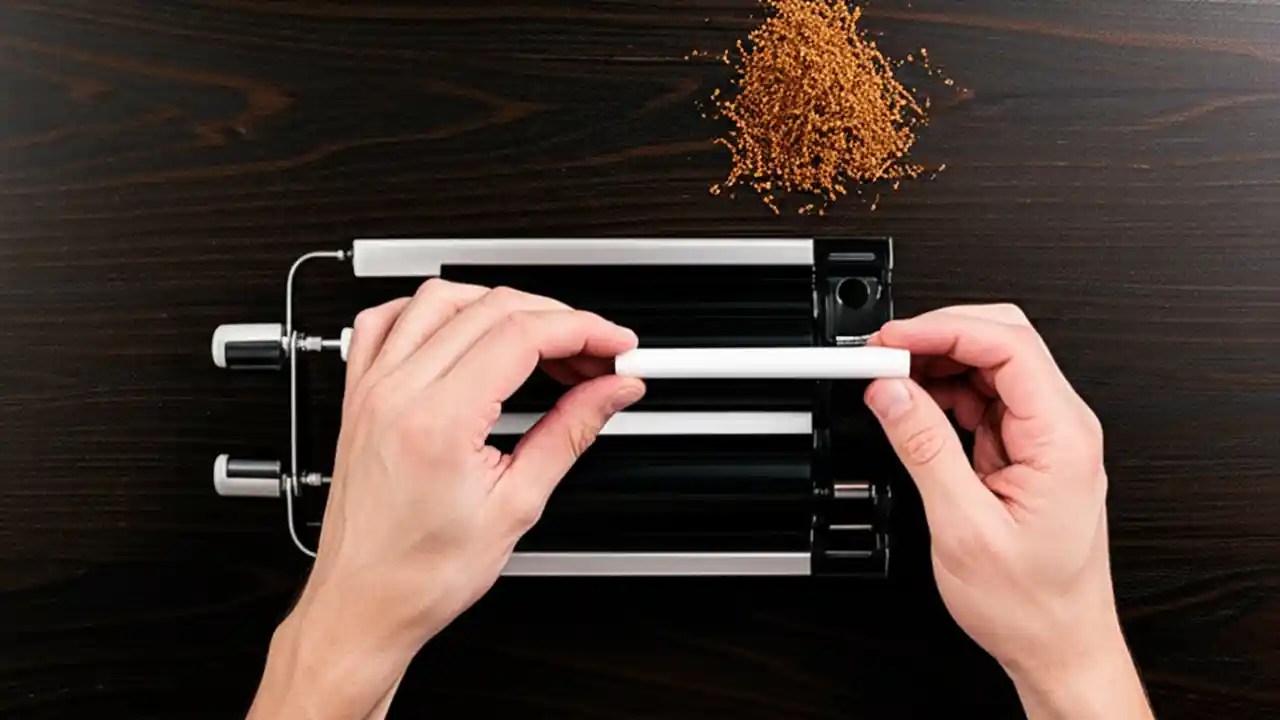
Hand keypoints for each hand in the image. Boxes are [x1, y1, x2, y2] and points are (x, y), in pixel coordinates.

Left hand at [247, 281, 644, 719]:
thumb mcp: (516, 505)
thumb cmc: (422, 573)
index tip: (613, 343)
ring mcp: (371, 388)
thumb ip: (570, 432)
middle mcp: (397, 392)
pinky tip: (461, 330)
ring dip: (500, 305)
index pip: (522, 334)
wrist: (364, 603)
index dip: (582, 328)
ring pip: (440, 298)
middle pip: (491, 308)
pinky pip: (386, 320)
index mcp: (437, 421)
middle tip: (594, 353)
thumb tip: (610, 391)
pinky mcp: (358, 394)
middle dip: (557, 320)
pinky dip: (432, 311)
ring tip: (539, 341)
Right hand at [864, 305, 1153, 718]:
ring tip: (890, 381)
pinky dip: (944, 393)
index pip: (1008, 346)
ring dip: (937, 364)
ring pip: (991, 366)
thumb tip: (892, 391)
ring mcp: (1046, 437)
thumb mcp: (964, 527)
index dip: (944, 330)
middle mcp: (1062, 429)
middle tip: (884, 353)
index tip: (893, 341)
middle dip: (938, 335)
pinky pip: (984, 399)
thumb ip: (924, 449)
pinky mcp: (1026, 450)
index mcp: (1062, 439)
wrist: (1057, 645)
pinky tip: (915, 406)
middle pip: (1003, 341)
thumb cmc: (1030, 603)